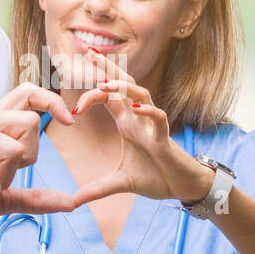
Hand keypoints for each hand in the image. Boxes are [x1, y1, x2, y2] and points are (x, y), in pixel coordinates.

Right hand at [0, 82, 78, 226]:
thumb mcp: (1, 197)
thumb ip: (34, 198)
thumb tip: (71, 203)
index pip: (28, 92)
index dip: (52, 101)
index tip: (69, 123)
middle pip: (29, 122)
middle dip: (27, 158)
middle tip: (4, 179)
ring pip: (12, 147)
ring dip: (4, 179)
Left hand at [68, 49, 214, 206]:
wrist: (182, 187)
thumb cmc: (156, 177)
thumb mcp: (120, 183)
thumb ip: (96, 189)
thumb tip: (72, 202)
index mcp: (126, 123)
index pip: (108, 96)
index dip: (92, 86)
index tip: (71, 80)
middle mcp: (138, 118)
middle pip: (123, 86)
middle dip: (107, 68)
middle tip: (89, 51)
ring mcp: (152, 126)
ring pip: (141, 96)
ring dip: (124, 89)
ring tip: (104, 85)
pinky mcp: (164, 138)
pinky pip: (159, 119)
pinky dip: (149, 112)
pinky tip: (136, 109)